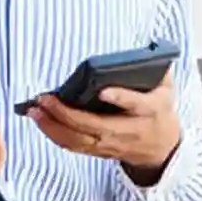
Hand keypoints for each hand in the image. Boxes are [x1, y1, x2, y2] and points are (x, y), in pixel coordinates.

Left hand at [27, 69, 180, 178]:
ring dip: (53, 126)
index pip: (135, 104)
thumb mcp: (166, 89)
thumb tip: (146, 48)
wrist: (161, 149)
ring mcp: (112, 144)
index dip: (120, 98)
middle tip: (45, 99)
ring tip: (34, 110)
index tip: (103, 91)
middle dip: (67, 114)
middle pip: (95, 126)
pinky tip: (41, 121)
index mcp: (149, 111)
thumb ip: (158, 69)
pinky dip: (54, 134)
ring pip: (79, 140)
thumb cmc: (160, 112)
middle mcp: (128, 130)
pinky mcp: (100, 152)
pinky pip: (74, 146)